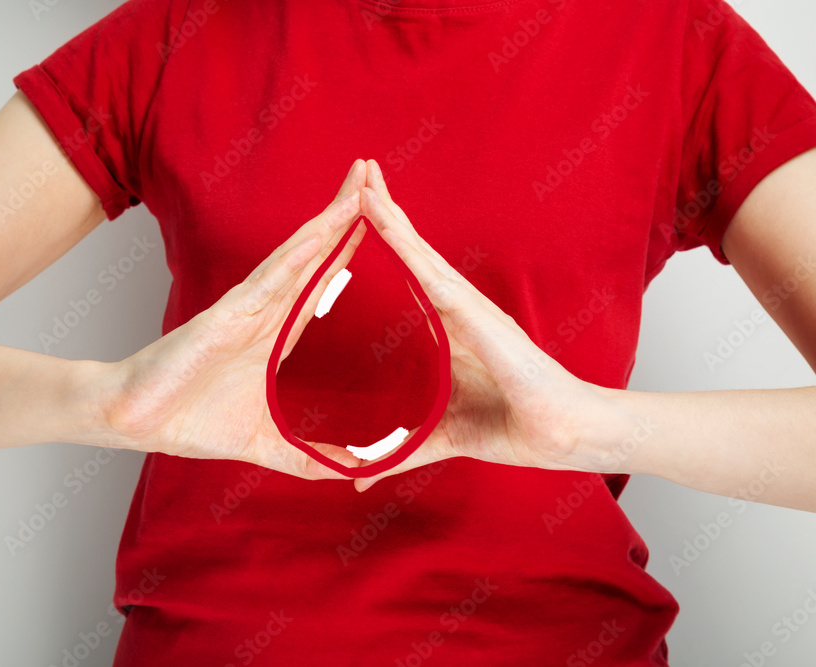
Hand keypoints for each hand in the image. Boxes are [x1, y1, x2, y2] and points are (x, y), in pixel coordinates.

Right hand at [98, 160, 369, 478]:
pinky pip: (269, 279)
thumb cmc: (187, 420)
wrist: (134, 419)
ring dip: (329, 221)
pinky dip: (297, 254)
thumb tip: (353, 473)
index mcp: (274, 334)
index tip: (381, 227)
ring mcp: (246, 309)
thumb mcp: (266, 445)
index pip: (321, 285)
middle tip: (376, 177)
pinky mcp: (226, 315)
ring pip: (297, 257)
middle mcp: (264, 311)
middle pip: (315, 256)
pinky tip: (323, 230)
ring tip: (359, 186)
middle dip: (346, 218)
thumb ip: (309, 457)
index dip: (348, 253)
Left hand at [352, 159, 630, 490]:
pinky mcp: (474, 311)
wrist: (562, 433)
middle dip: (381, 212)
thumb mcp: (435, 436)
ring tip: (361, 179)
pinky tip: (378, 213)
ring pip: (415, 250)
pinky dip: (402, 239)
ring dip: (387, 213)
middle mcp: (454, 307)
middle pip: (409, 252)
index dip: (382, 246)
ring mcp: (465, 304)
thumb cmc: (511, 425)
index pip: (406, 277)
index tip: (351, 219)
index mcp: (447, 328)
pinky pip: (429, 268)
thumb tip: (357, 478)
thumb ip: (396, 451)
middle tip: (354, 175)